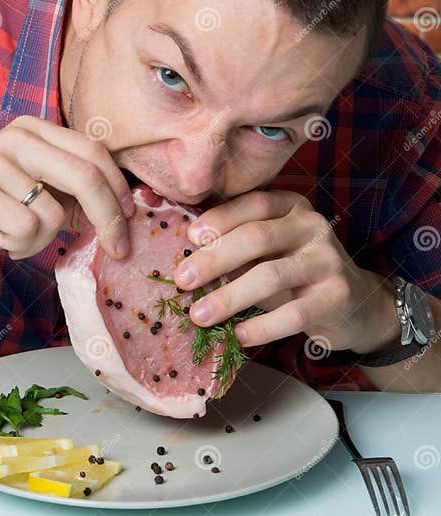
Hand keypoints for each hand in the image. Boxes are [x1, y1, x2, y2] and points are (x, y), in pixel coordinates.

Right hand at [0, 115, 133, 266]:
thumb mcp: (35, 193)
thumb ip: (73, 194)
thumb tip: (123, 212)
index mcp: (34, 129)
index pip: (94, 151)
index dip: (119, 188)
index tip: (130, 220)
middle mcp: (17, 136)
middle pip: (86, 175)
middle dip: (110, 218)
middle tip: (119, 250)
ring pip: (56, 212)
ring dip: (41, 239)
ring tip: (13, 234)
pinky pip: (27, 229)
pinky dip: (19, 246)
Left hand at [172, 189, 395, 354]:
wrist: (356, 302)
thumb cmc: (297, 271)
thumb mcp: (273, 249)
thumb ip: (240, 246)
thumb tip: (188, 259)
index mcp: (293, 206)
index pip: (253, 203)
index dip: (219, 219)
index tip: (188, 239)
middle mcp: (313, 226)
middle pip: (256, 238)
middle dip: (214, 260)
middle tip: (182, 281)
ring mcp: (328, 260)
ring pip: (270, 276)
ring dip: (228, 298)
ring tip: (200, 315)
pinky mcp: (337, 296)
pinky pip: (291, 314)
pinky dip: (260, 327)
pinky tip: (238, 336)